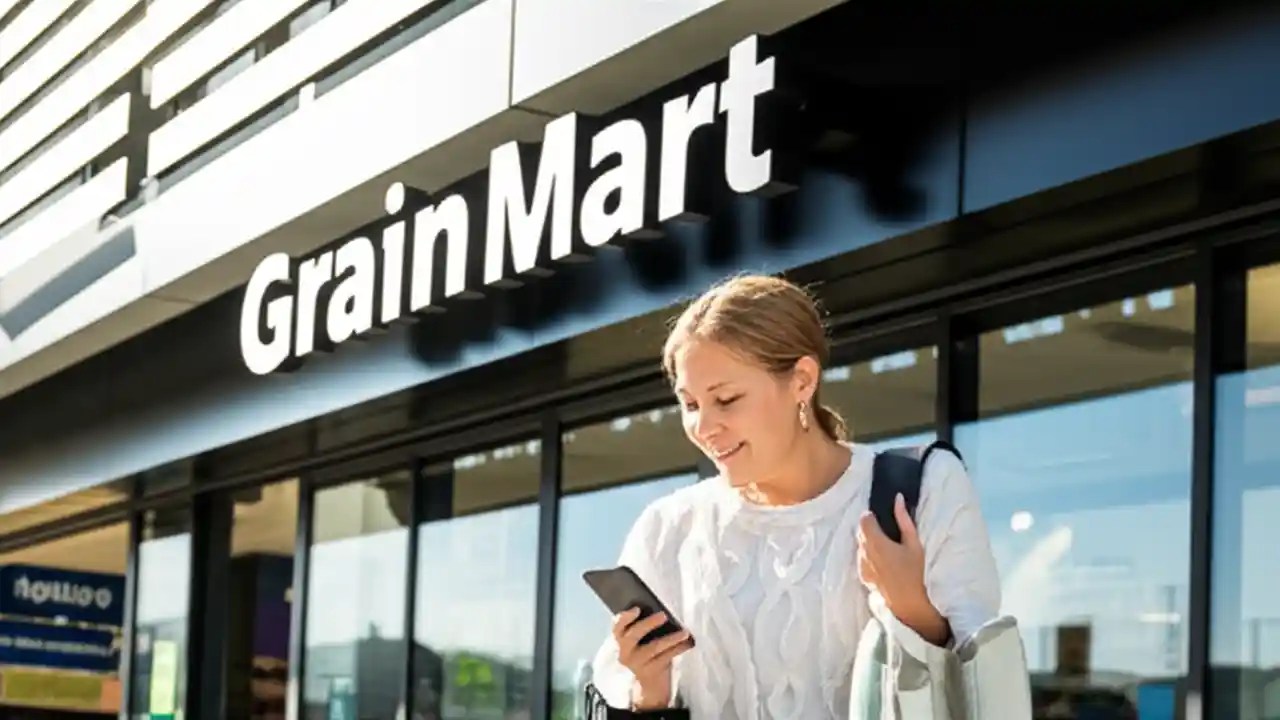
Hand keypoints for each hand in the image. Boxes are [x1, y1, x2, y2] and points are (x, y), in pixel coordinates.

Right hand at [611, 608, 693, 709]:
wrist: (650, 686)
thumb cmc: (648, 656)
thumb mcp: (641, 643)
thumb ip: (644, 629)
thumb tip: (660, 613)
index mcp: (622, 641)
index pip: (618, 627)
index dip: (625, 617)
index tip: (637, 609)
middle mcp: (626, 652)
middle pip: (634, 635)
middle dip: (649, 623)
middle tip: (664, 615)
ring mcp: (638, 663)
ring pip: (655, 646)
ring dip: (671, 637)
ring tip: (684, 632)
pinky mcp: (651, 671)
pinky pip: (666, 656)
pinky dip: (678, 648)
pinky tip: (687, 643)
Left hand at [857, 493, 947, 643]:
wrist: (907, 602)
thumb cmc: (914, 572)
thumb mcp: (914, 543)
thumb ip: (904, 519)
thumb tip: (898, 498)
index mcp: (875, 541)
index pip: (863, 519)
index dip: (871, 517)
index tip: (882, 520)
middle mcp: (863, 552)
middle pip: (860, 531)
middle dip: (870, 529)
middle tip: (888, 534)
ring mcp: (860, 564)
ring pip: (860, 545)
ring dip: (869, 543)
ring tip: (888, 550)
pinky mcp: (861, 574)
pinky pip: (861, 558)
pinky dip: (869, 556)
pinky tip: (884, 563)